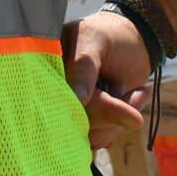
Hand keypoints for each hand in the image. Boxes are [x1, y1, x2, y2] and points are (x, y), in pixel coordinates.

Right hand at [61, 11, 152, 148]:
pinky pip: (98, 139)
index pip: (49, 97)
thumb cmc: (109, 35)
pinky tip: (131, 99)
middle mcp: (50, 92)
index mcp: (41, 68)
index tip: (110, 94)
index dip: (79, 103)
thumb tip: (77, 98)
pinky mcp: (85, 124)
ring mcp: (67, 110)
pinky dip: (121, 124)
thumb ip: (84, 65)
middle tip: (131, 90)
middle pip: (70, 121)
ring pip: (86, 135)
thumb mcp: (96, 40)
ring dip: (118, 119)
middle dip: (107, 111)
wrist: (135, 44)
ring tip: (134, 92)